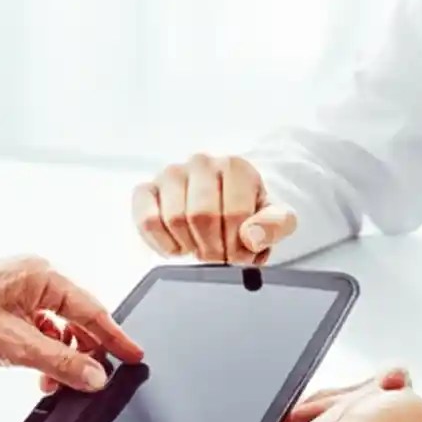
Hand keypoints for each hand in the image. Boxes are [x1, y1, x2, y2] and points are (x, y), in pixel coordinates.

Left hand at [0, 256, 142, 392]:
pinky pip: (35, 333)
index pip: (91, 309)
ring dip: (59, 358)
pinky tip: (36, 374)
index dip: (115, 336)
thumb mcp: (15, 346)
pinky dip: (40, 355)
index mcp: (40, 275)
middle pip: (75, 319)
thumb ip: (61, 363)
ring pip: (54, 330)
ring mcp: (14, 294)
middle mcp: (30, 279)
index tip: (134, 356)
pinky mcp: (1, 310)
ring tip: (54, 384)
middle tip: (93, 381)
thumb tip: (95, 376)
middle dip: (83, 353)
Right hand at [132, 154, 295, 263]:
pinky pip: (147, 220)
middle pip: (201, 215)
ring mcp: (170, 175)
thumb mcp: (275, 220)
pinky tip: (177, 247)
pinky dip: (161, 242)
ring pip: (173, 218)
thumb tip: (251, 236)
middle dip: (211, 247)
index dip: (236, 244)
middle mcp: (201, 164)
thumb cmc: (249, 214)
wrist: (225, 206)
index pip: (234, 212)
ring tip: (200, 248)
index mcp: (235, 167)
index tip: (238, 255)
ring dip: (188, 245)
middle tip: (218, 257)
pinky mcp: (146, 190)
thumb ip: (273, 226)